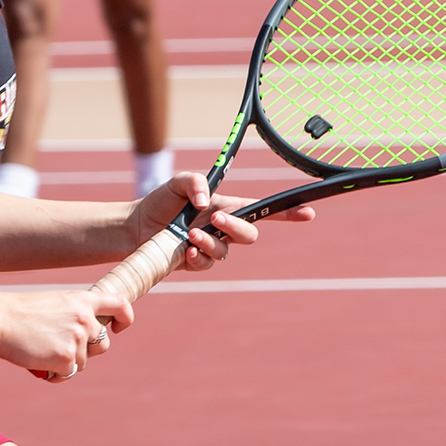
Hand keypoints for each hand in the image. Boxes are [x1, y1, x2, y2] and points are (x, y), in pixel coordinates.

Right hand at [0, 288, 134, 380]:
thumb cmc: (19, 312)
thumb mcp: (54, 304)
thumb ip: (73, 315)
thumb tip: (82, 338)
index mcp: (81, 300)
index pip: (119, 304)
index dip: (125, 318)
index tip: (118, 328)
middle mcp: (84, 318)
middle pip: (103, 343)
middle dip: (87, 350)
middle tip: (62, 348)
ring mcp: (77, 339)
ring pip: (83, 362)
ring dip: (66, 362)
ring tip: (42, 351)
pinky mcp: (66, 358)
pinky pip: (68, 374)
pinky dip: (54, 373)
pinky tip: (39, 363)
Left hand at [129, 172, 316, 272]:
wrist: (137, 225)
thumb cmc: (161, 201)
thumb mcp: (178, 182)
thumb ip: (195, 182)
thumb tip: (207, 202)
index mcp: (227, 206)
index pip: (264, 210)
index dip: (287, 212)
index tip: (308, 211)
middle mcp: (224, 228)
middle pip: (251, 234)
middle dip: (237, 227)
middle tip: (216, 218)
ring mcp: (212, 246)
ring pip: (226, 251)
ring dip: (210, 241)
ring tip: (188, 233)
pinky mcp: (196, 262)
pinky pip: (207, 263)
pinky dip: (197, 255)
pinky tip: (185, 249)